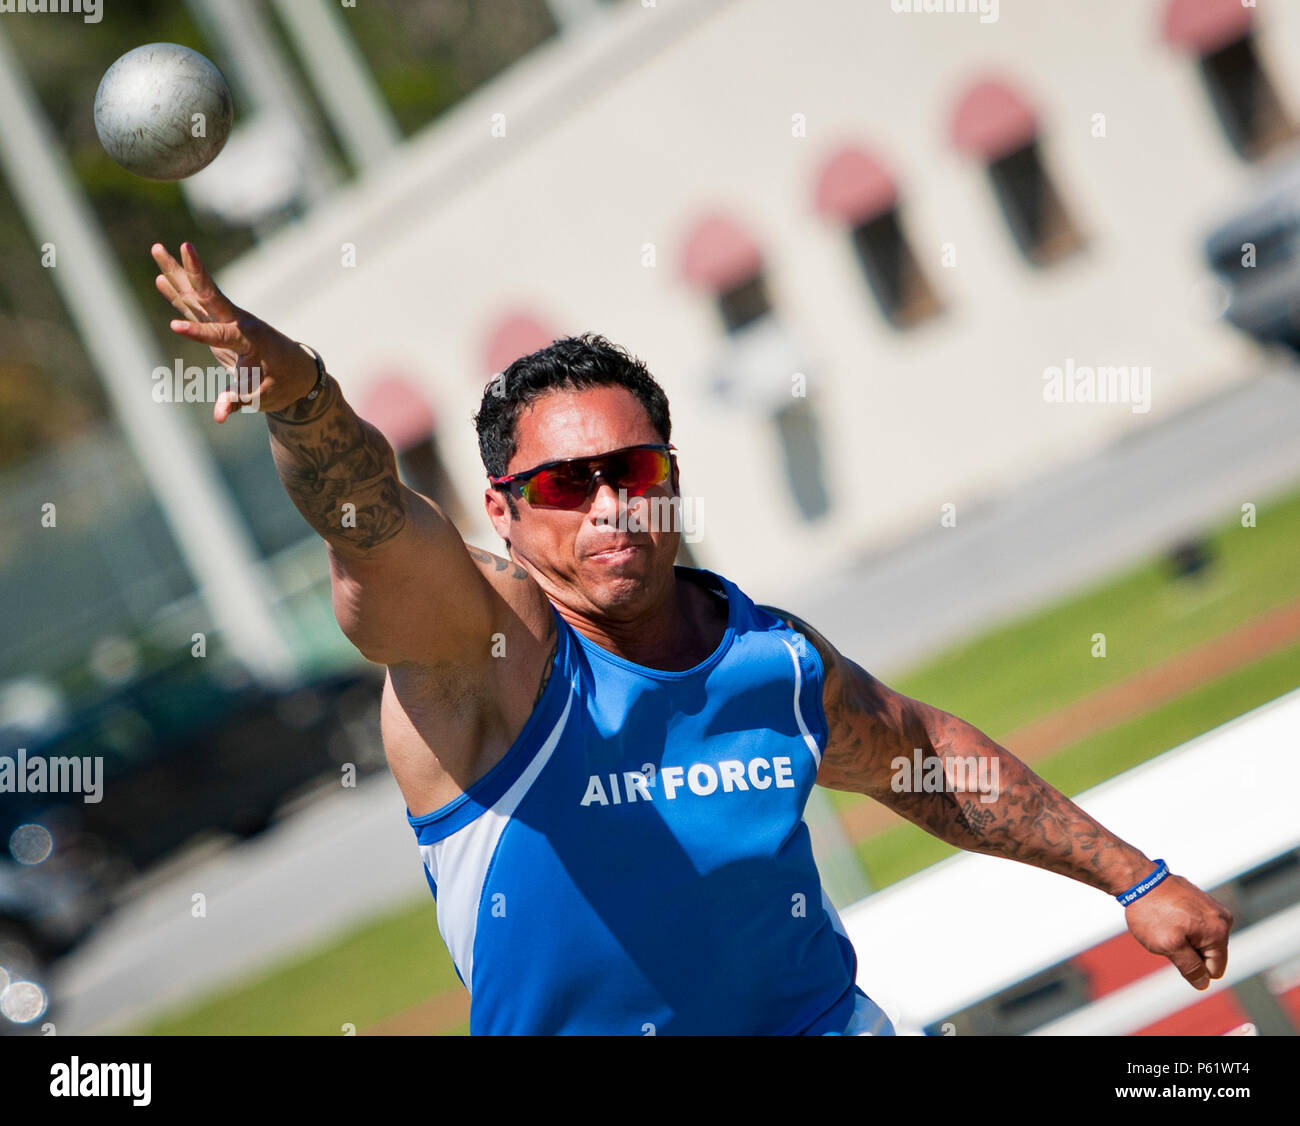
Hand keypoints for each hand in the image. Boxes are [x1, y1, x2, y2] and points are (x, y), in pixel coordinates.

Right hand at [151, 241, 318, 421]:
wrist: (298, 374)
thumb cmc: (283, 385)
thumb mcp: (265, 397)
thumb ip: (240, 401)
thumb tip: (219, 415)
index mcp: (252, 339)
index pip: (222, 334)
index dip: (199, 333)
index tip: (175, 327)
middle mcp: (239, 323)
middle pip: (212, 296)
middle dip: (196, 273)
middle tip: (182, 246)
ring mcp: (229, 320)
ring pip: (199, 294)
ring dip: (178, 272)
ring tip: (157, 248)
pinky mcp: (221, 323)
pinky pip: (196, 304)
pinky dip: (179, 292)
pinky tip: (161, 278)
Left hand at [1124, 872, 1233, 989]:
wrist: (1137, 878)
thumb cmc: (1151, 911)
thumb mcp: (1169, 946)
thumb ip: (1190, 968)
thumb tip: (1204, 983)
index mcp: (1219, 931)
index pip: (1214, 970)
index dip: (1192, 966)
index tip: (1174, 946)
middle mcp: (1222, 918)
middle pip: (1208, 954)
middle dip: (1188, 951)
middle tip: (1167, 934)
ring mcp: (1212, 907)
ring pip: (1200, 940)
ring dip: (1183, 938)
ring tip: (1165, 923)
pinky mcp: (1201, 900)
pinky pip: (1195, 925)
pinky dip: (1180, 925)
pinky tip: (1166, 914)